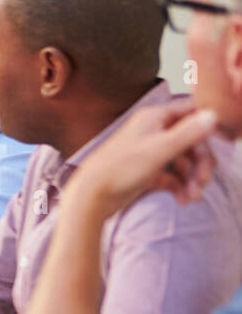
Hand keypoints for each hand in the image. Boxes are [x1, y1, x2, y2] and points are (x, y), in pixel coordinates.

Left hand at [67, 101, 217, 219]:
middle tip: (203, 181)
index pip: (191, 112)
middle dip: (201, 162)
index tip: (221, 142)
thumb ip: (189, 132)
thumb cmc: (120, 168)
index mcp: (154, 118)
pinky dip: (180, 187)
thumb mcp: (160, 149)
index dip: (208, 125)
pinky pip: (172, 176)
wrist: (92, 195)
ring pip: (184, 161)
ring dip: (193, 179)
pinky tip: (183, 200)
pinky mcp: (147, 172)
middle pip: (191, 141)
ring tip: (193, 197)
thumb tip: (213, 114)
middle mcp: (153, 131)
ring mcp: (150, 152)